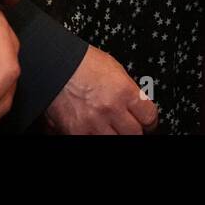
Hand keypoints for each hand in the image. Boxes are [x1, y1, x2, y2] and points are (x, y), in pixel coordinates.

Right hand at [43, 46, 158, 134]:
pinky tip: (95, 129)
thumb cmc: (82, 63)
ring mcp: (93, 123)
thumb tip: (139, 107)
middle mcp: (110, 109)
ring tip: (112, 127)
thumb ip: (128, 91)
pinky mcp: (76, 132)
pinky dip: (95, 135)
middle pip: (135, 133)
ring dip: (116, 134)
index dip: (150, 121)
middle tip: (131, 126)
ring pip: (116, 141)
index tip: (147, 122)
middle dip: (134, 130)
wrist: (54, 65)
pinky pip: (93, 141)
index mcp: (124, 91)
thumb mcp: (115, 70)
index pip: (149, 117)